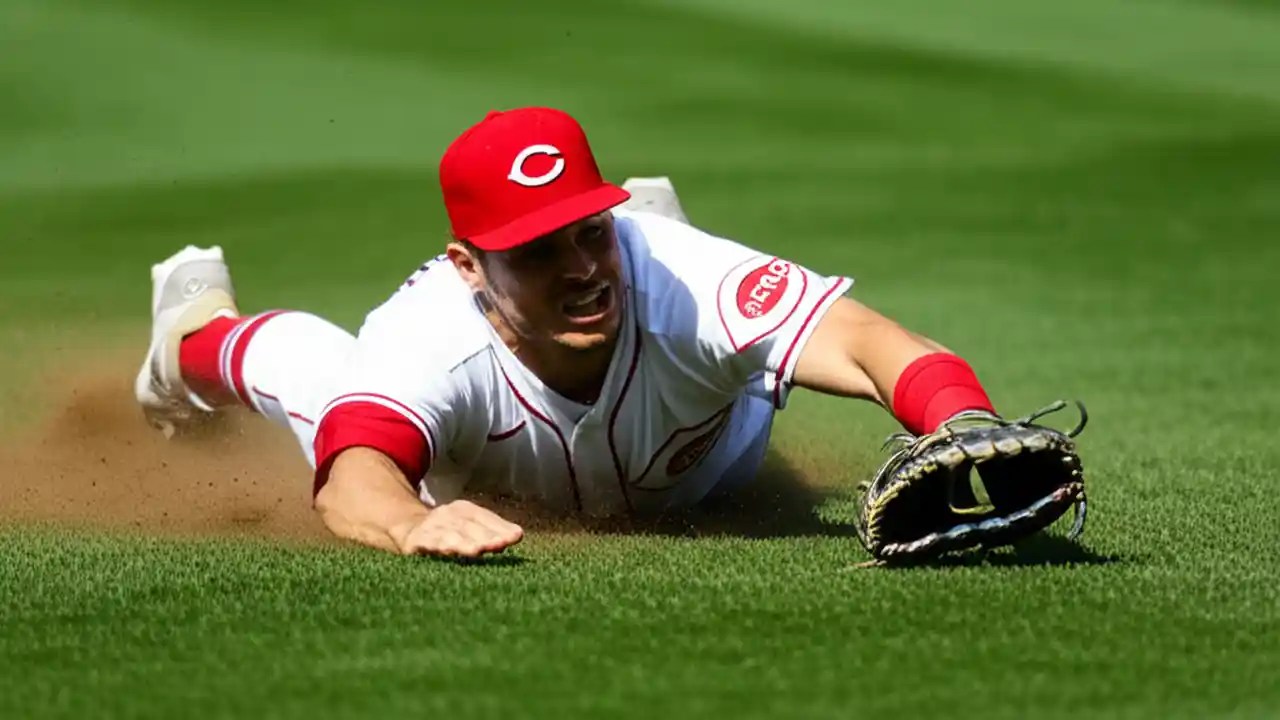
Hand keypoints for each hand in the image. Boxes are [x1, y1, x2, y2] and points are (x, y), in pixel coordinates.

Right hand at [391, 500, 523, 557]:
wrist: (407, 529)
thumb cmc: (448, 531)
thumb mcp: (469, 527)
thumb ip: (493, 531)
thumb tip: (518, 534)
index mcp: (463, 510)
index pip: (484, 517)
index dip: (500, 527)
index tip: (516, 536)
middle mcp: (447, 515)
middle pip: (469, 525)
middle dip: (486, 535)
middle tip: (502, 544)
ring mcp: (431, 527)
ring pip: (449, 535)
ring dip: (463, 542)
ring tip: (478, 550)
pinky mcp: (415, 541)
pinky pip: (427, 543)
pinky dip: (437, 547)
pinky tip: (446, 551)